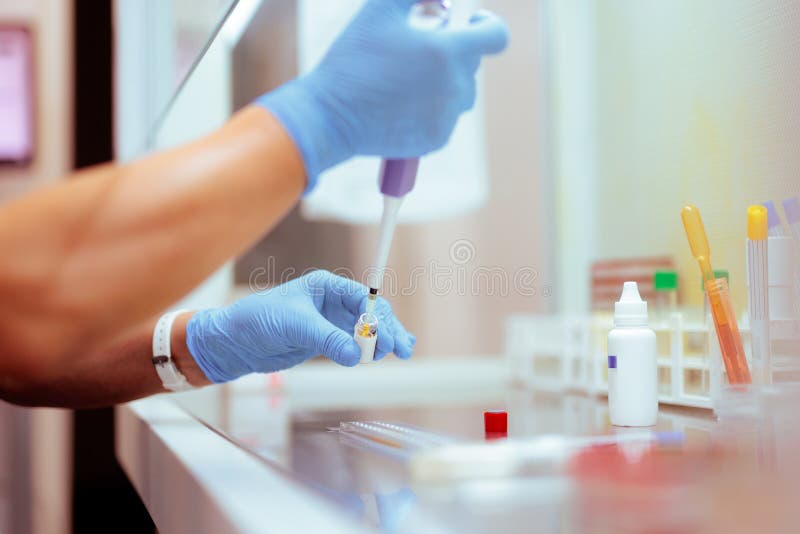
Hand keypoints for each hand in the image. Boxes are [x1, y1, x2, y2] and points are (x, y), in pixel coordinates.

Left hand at [185, 270, 415, 382]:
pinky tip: (383, 357)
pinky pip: (353, 344)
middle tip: (401, 349)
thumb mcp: (294, 326)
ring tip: (402, 353)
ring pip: (366, 330)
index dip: (379, 318)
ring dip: (384, 341)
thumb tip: (355, 355)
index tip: (387, 337)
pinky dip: (368, 351)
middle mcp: (331, 301)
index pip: (363, 298)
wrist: (233, 342)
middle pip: (370, 314)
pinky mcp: (324, 341)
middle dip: (388, 330)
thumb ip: (326, 339)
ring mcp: (329, 322)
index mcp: (325, 286)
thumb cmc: (257, 320)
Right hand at [256, 0, 508, 190]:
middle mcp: (455, 86)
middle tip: (414, 53)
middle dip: (452, 53)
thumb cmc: (353, 60)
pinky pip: (446, 118)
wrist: (331, 117)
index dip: (487, 26)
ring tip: (407, 81)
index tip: (471, 24)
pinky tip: (401, 105)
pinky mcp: (437, 140)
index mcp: (447, 52)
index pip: (496, 36)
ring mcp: (447, 116)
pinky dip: (432, 109)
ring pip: (461, 93)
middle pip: (472, 64)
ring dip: (445, 82)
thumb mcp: (379, 10)